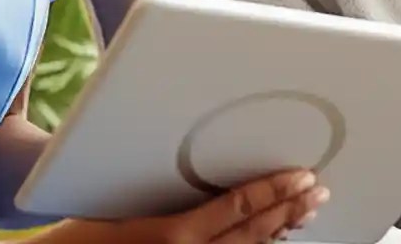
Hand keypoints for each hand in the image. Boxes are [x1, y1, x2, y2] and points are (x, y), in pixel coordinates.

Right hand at [46, 168, 329, 242]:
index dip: (273, 192)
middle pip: (253, 234)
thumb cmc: (82, 235)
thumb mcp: (120, 201)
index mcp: (171, 235)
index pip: (237, 209)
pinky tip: (271, 236)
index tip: (301, 177)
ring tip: (306, 212)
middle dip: (290, 210)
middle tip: (318, 190)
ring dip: (280, 229)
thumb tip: (202, 164)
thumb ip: (167, 190)